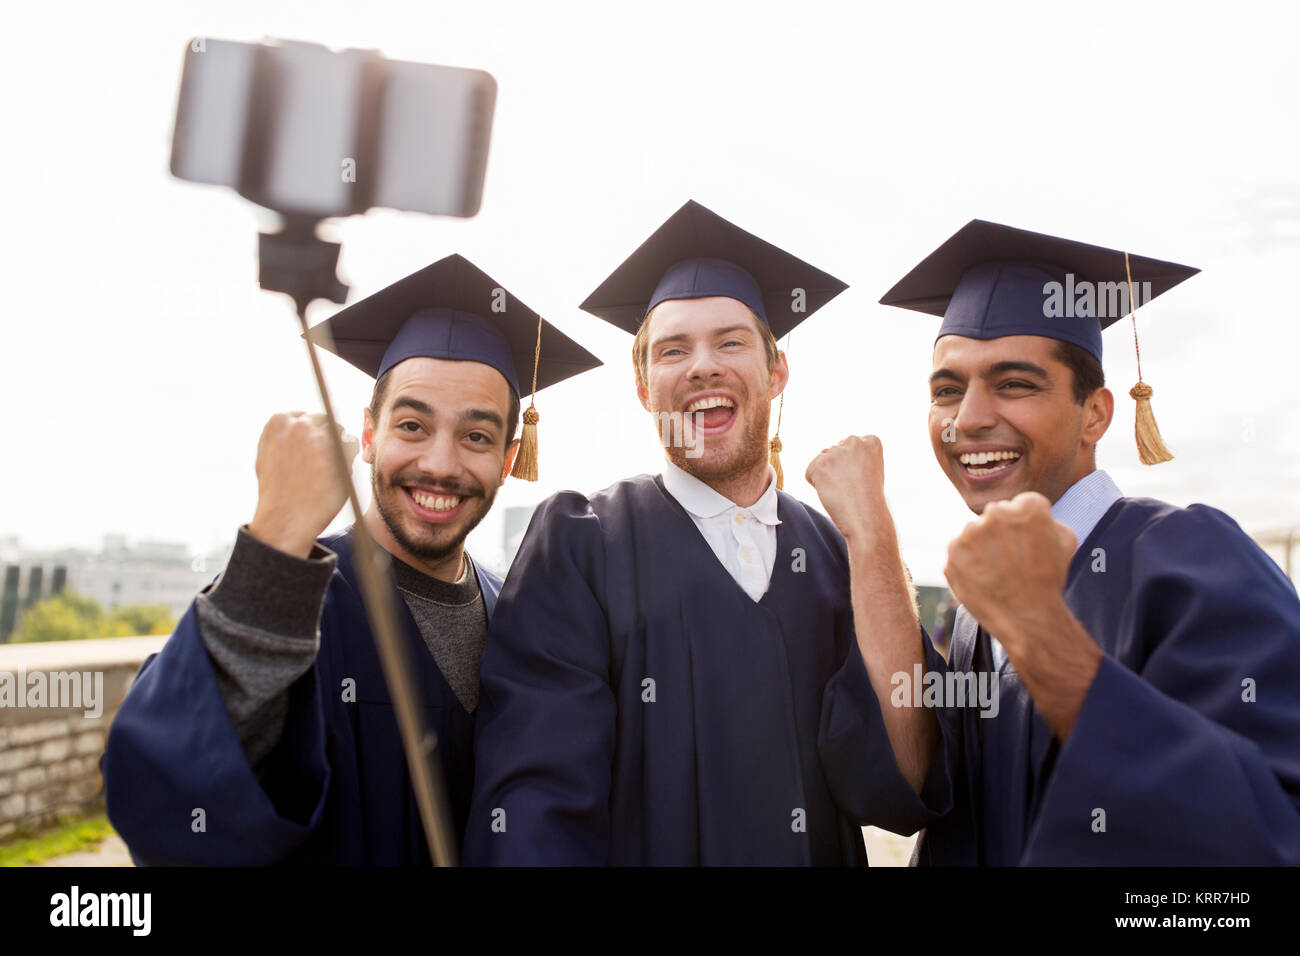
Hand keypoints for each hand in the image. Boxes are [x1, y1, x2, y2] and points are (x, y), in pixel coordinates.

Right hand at [248, 411, 358, 557]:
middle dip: (327, 439)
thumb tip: (297, 423)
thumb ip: (283, 436)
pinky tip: (334, 477)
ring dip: (339, 449)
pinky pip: (352, 446)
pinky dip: (348, 459)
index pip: (304, 417)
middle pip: (325, 421)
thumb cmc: (277, 492)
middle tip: (322, 464)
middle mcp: (299, 424)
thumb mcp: (268, 455)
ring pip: (340, 433)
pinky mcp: (339, 450)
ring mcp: (319, 436)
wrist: (285, 518)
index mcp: (278, 422)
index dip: (311, 436)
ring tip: (324, 473)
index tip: (311, 453)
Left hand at [805, 435, 889, 543]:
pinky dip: (817, 485)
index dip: (853, 466)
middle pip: (835, 452)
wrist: (866, 517)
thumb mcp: (870, 469)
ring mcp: (836, 452)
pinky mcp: (820, 464)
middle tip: (851, 486)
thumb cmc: (868, 498)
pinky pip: (810, 473)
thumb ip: (853, 456)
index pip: (850, 446)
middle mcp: (854, 441)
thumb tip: (824, 451)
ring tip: (843, 491)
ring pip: (822, 463)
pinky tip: (832, 493)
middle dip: (838, 468)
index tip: (862, 478)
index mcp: (870, 440)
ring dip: (827, 477)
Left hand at [943, 491, 1102, 739]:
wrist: (1028, 618)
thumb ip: (1048, 519)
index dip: (1027, 526)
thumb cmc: (1050, 580)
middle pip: (996, 515)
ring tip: (998, 573)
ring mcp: (970, 534)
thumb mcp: (1066, 541)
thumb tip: (1031, 514)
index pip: (1023, 504)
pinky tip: (984, 579)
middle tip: (1011, 559)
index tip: (1029, 543)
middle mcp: (996, 514)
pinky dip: (968, 564)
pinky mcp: (952, 554)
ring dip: (982, 547)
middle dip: (1002, 533)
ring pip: (974, 533)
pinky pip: (959, 553)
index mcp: (1028, 507)